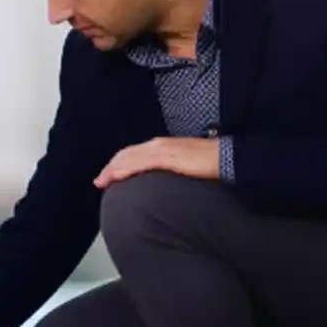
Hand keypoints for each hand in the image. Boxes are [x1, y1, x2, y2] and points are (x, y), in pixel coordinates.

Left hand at [94, 137, 219, 187]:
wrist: (227, 157)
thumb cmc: (210, 163)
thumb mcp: (185, 164)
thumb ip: (171, 169)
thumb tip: (163, 182)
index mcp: (162, 145)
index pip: (134, 153)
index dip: (119, 163)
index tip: (109, 174)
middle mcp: (158, 145)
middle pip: (127, 155)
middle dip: (111, 167)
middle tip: (99, 181)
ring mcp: (161, 150)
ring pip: (129, 158)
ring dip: (113, 170)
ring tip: (101, 181)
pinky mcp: (166, 157)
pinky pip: (140, 164)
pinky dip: (124, 170)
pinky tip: (115, 177)